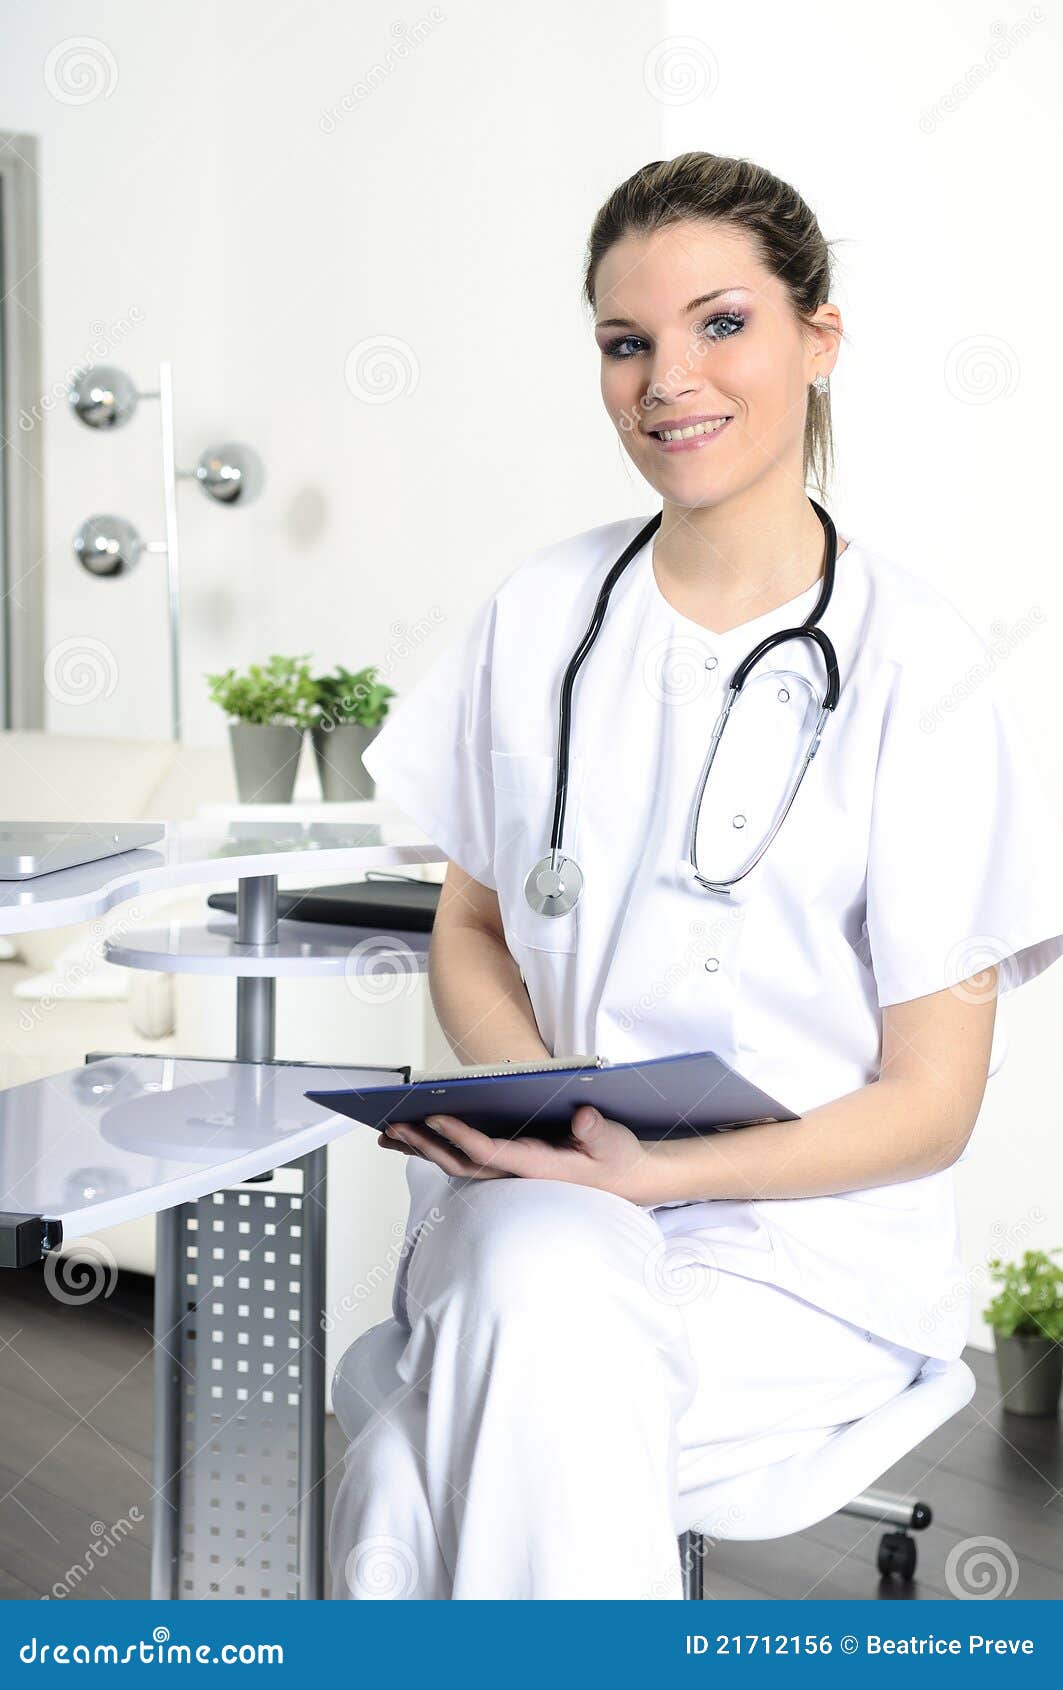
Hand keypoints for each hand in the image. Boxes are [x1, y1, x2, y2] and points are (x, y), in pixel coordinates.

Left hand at [377, 1107, 678, 1205]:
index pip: (491, 1154)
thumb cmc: (616, 1158)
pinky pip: (466, 1161)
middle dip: (427, 1145)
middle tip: (394, 1125)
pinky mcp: (509, 1168)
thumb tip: (584, 1117)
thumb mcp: (615, 1141)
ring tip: (389, 1132)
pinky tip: (416, 1138)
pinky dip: (438, 1150)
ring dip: (423, 1150)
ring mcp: (511, 1175)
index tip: (435, 1116)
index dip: (462, 1136)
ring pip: (458, 1165)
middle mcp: (517, 1175)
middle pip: (462, 1163)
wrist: (626, 1179)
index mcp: (538, 1167)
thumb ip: (598, 1131)